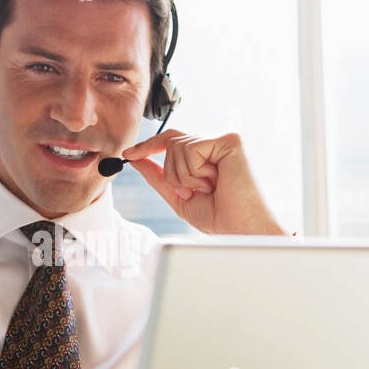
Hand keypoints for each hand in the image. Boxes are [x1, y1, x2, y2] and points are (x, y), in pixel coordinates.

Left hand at [122, 130, 286, 234]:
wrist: (240, 228)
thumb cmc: (218, 216)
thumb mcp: (178, 196)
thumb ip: (158, 176)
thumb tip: (135, 158)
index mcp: (206, 155)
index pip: (171, 140)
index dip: (148, 146)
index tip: (128, 155)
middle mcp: (215, 143)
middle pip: (170, 143)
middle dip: (173, 174)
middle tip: (195, 192)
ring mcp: (223, 139)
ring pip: (177, 147)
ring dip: (185, 177)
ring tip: (209, 188)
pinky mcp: (230, 140)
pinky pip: (191, 149)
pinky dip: (195, 172)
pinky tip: (215, 182)